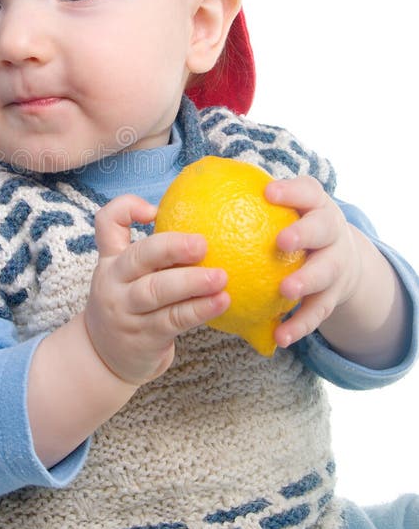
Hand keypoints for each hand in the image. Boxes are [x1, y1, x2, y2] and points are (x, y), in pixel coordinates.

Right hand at [83, 193, 229, 384]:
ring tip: (221, 277)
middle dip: (170, 247)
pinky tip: (221, 302)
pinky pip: (173, 320)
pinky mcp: (143, 337)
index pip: (106, 223)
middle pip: (137, 257)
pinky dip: (199, 310)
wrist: (102, 358)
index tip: (155, 210)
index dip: (126, 208)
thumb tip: (197, 222)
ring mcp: (126, 310)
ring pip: (156, 291)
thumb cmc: (128, 305)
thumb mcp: (126, 274)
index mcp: (111, 259)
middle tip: (202, 243)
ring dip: (191, 283)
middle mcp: (114, 281)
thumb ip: (151, 251)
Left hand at [265, 176, 362, 348]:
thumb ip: (248, 203)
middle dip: (303, 233)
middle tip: (280, 242)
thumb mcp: (283, 210)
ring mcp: (337, 264)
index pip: (307, 191)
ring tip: (285, 290)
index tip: (268, 192)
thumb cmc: (294, 227)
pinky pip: (318, 312)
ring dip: (306, 280)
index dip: (291, 191)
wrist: (340, 259)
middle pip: (323, 228)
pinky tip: (279, 337)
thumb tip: (188, 195)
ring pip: (326, 271)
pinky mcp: (334, 295)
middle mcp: (332, 232)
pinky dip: (300, 325)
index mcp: (315, 205)